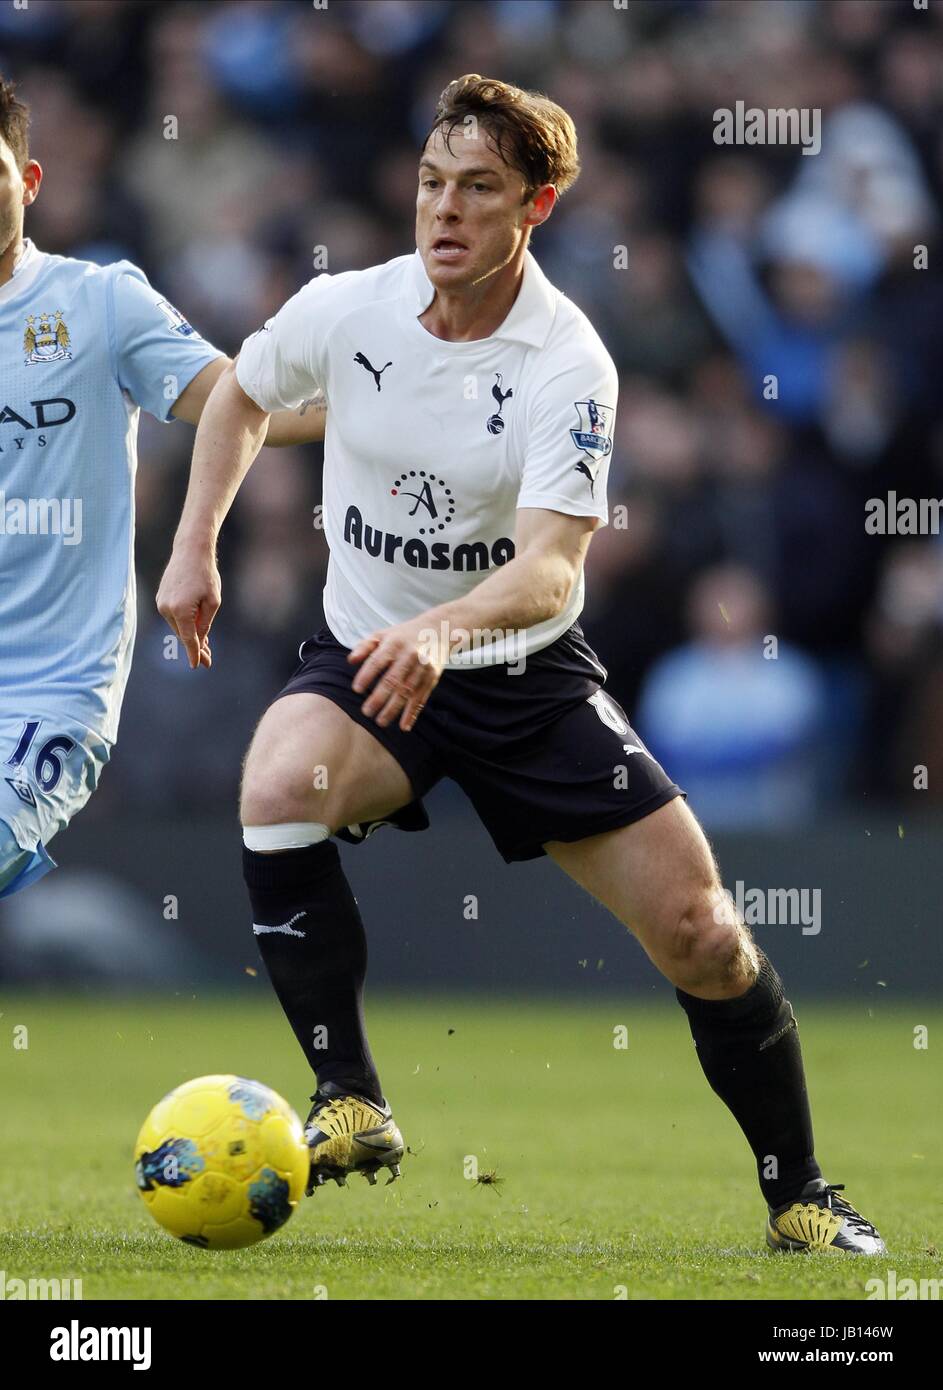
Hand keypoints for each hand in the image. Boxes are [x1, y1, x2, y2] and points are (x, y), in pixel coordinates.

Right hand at [156, 542, 220, 669]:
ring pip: (177, 626)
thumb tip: (199, 640)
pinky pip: (173, 616)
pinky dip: (183, 623)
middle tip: (208, 660)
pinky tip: (194, 629)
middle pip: (182, 634)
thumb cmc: (205, 575)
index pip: (187, 639)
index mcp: (180, 610)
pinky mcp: (160, 597)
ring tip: (205, 646)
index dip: (193, 654)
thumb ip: (205, 623)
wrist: (190, 551)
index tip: (197, 666)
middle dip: (195, 646)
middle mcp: (166, 608)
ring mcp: (161, 603)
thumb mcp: (212, 602)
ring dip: (189, 634)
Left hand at [348, 618, 444, 730]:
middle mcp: (410, 656)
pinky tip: (404, 726)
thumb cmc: (402, 635)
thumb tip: (350, 661)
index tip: (357, 690)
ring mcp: (423, 668)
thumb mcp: (383, 634)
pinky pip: (422, 698)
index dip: (367, 675)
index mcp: (394, 644)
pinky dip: (413, 713)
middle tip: (366, 712)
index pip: (378, 661)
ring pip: (407, 692)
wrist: (438, 630)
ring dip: (394, 709)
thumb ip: (364, 647)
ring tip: (380, 722)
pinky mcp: (432, 678)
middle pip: (393, 680)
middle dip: (379, 698)